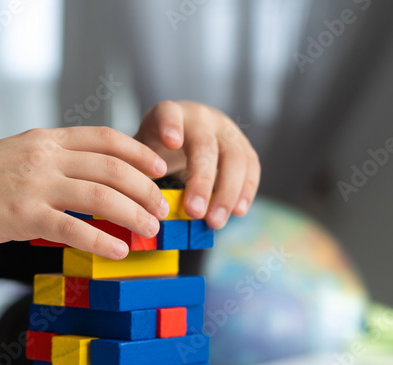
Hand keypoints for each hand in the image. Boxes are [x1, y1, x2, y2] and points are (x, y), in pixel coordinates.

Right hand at [0, 127, 169, 279]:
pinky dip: (103, 240)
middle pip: (111, 167)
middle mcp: (43, 157)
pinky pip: (73, 228)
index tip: (159, 167)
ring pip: (100, 195)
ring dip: (133, 214)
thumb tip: (81, 182)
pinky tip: (120, 251)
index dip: (137, 153)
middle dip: (145, 188)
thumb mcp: (12, 160)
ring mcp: (33, 185)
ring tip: (151, 231)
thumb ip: (47, 166)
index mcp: (43, 140)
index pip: (103, 138)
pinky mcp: (21, 215)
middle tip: (163, 208)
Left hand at [134, 100, 260, 228]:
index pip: (168, 114)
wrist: (182, 135)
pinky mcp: (243, 146)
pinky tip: (237, 212)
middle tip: (194, 212)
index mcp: (169, 115)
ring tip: (215, 222)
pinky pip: (251, 167)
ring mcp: (225, 130)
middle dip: (201, 180)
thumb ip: (140, 175)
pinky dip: (246, 191)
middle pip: (205, 145)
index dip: (171, 126)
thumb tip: (142, 210)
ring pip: (234, 157)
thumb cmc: (157, 150)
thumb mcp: (142, 155)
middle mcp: (200, 118)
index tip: (172, 142)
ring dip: (226, 193)